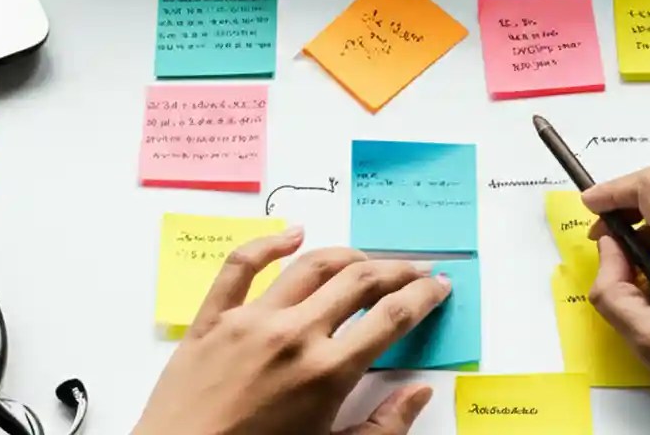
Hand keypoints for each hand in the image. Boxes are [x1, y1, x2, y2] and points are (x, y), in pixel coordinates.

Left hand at [134, 227, 451, 434]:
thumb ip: (383, 428)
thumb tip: (418, 393)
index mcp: (327, 372)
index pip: (392, 316)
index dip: (424, 295)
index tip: (437, 286)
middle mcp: (293, 335)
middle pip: (359, 280)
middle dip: (396, 270)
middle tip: (413, 270)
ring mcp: (250, 321)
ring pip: (310, 265)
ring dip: (347, 256)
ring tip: (366, 260)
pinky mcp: (212, 319)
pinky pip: (241, 266)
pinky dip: (269, 242)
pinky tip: (292, 234)